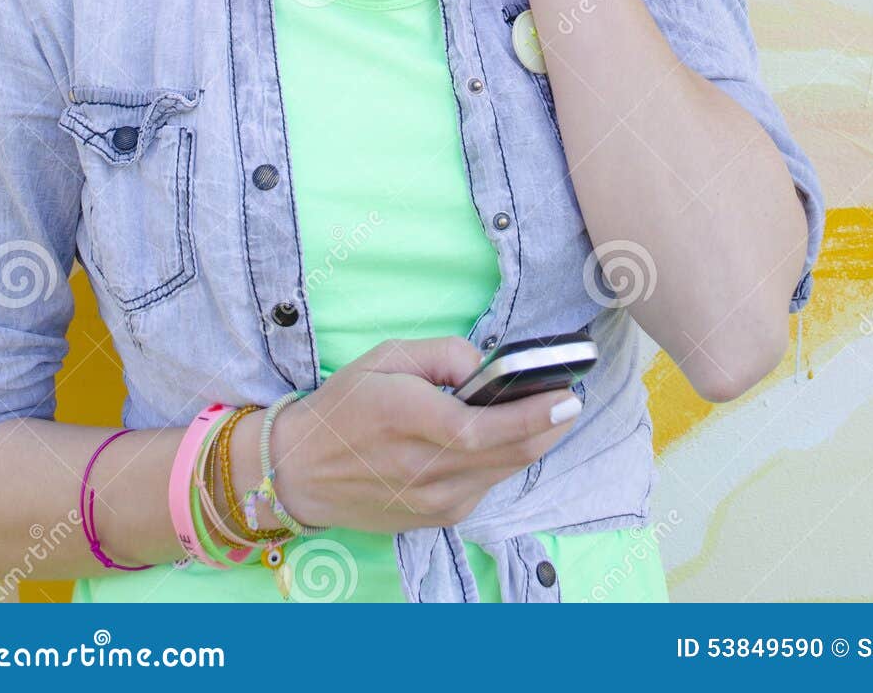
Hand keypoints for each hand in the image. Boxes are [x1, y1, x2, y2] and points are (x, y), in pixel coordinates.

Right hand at [270, 336, 581, 532]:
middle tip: (571, 398)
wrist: (301, 471)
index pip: (485, 428)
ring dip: (533, 442)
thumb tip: (487, 367)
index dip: (533, 415)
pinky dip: (503, 459)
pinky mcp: (438, 518)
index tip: (567, 395)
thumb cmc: (344, 405)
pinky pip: (486, 485)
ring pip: (504, 471)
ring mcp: (434, 501)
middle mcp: (425, 470)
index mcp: (409, 421)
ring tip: (550, 412)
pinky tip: (505, 438)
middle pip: (508, 453)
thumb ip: (443, 354)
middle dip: (549, 425)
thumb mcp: (386, 357)